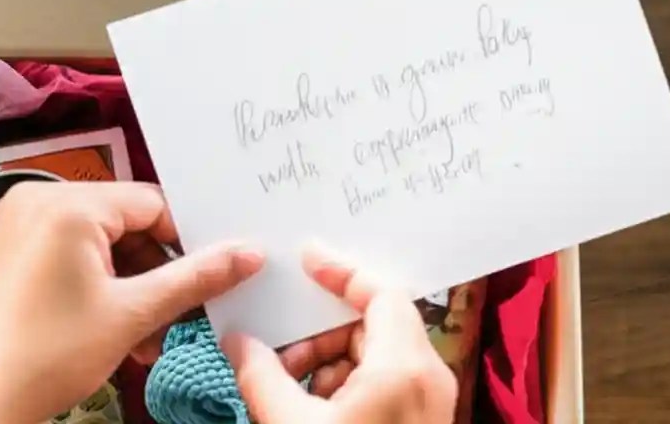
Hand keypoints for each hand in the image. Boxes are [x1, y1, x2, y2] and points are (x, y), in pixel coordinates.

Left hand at [0, 180, 263, 423]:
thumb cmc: (44, 355)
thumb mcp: (131, 315)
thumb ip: (194, 279)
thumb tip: (248, 254)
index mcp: (68, 204)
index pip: (151, 204)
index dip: (186, 243)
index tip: (209, 277)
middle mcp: (38, 200)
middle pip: (125, 223)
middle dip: (156, 273)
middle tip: (178, 317)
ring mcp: (18, 225)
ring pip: (99, 244)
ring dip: (130, 287)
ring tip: (146, 338)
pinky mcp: (8, 251)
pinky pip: (69, 254)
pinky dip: (97, 287)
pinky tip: (114, 330)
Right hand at [222, 247, 456, 422]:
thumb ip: (260, 375)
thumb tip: (238, 342)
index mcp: (404, 369)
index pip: (379, 293)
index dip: (340, 272)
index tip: (307, 259)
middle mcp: (428, 380)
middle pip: (374, 325)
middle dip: (321, 332)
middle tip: (281, 347)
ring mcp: (431, 405)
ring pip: (376, 356)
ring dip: (329, 362)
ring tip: (287, 387)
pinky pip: (384, 384)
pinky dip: (346, 386)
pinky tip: (308, 409)